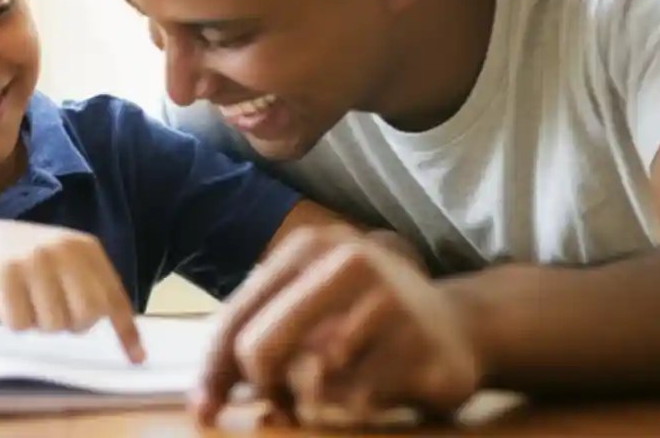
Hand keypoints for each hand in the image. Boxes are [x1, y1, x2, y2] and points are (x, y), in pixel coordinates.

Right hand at [0, 218, 145, 362]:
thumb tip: (124, 333)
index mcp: (85, 247)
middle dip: (72, 324)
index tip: (137, 359)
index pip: (113, 297)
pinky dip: (13, 321)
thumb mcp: (63, 259)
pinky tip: (6, 299)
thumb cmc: (23, 258)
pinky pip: (20, 325)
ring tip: (26, 298)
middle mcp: (63, 250)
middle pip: (88, 315)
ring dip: (39, 323)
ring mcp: (33, 260)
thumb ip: (90, 286)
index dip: (126, 331)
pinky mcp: (4, 275)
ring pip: (53, 325)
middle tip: (53, 311)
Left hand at [194, 226, 481, 427]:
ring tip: (331, 395)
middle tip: (277, 405)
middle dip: (260, 388)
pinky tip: (370, 397)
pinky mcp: (421, 345)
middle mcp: (347, 261)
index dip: (213, 370)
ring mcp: (388, 299)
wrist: (458, 326)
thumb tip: (201, 399)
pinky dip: (353, 412)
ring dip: (310, 403)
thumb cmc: (362, 321)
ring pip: (307, 381)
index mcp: (308, 247)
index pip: (236, 318)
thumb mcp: (307, 306)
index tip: (202, 409)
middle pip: (259, 349)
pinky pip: (357, 402)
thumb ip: (255, 334)